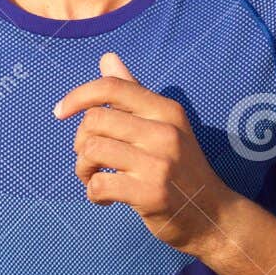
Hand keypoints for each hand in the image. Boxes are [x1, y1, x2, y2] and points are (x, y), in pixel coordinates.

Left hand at [53, 52, 233, 254]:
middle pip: (95, 119)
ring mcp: (158, 164)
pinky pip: (99, 184)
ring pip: (92, 150)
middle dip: (80, 140)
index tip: (60, 112)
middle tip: (91, 159)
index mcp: (166, 111)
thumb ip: (134, 93)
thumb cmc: (183, 168)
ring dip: (83, 168)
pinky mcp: (150, 194)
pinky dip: (93, 193)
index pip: (112, 87)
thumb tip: (107, 58)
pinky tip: (106, 198)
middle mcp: (164, 132)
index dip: (78, 96)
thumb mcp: (166, 126)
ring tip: (95, 178)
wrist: (214, 216)